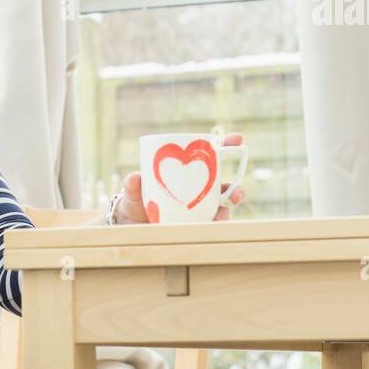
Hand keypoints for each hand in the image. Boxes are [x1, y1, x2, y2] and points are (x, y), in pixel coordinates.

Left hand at [112, 132, 246, 222]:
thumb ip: (133, 184)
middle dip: (236, 189)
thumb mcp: (133, 191)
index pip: (211, 157)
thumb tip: (134, 177)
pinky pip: (209, 227)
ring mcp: (198, 210)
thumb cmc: (135, 201)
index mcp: (187, 174)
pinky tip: (210, 229)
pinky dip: (213, 228)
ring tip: (220, 217)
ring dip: (226, 213)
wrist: (130, 225)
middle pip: (225, 187)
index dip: (227, 146)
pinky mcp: (194, 227)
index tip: (238, 139)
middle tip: (236, 194)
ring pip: (221, 209)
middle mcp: (198, 191)